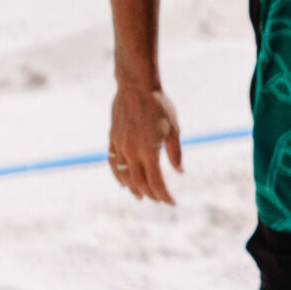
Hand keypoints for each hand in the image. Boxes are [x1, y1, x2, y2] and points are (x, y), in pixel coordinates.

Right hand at [109, 83, 182, 204]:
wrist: (136, 87)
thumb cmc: (159, 106)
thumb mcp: (173, 130)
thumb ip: (175, 153)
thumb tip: (179, 171)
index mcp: (149, 151)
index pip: (156, 182)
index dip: (163, 195)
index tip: (171, 202)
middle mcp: (131, 151)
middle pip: (139, 182)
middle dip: (150, 194)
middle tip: (159, 200)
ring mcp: (119, 145)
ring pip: (123, 175)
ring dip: (133, 188)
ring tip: (141, 196)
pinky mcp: (112, 138)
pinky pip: (112, 162)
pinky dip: (117, 175)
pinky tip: (123, 181)